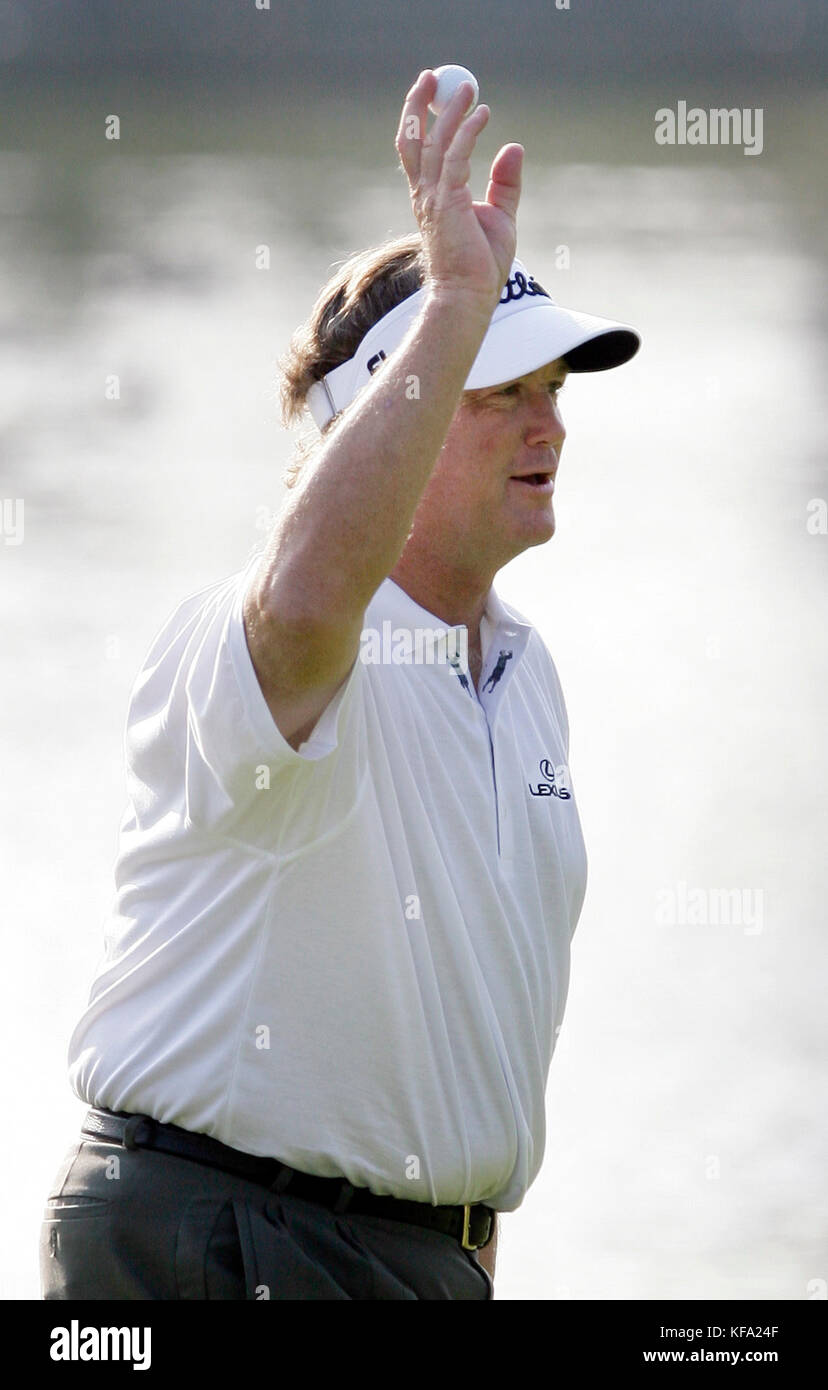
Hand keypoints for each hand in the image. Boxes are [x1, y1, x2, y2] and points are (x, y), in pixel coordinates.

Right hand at [395, 70, 522, 311]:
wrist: (470, 296)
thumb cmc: (480, 265)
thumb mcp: (499, 215)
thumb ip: (504, 182)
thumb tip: (513, 146)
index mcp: (431, 197)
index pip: (419, 151)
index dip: (422, 120)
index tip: (434, 94)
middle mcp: (426, 195)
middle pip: (413, 140)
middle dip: (419, 105)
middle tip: (434, 76)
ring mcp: (433, 198)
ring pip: (434, 142)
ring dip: (450, 111)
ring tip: (469, 88)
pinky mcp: (449, 203)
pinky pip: (456, 157)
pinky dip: (468, 132)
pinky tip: (483, 115)